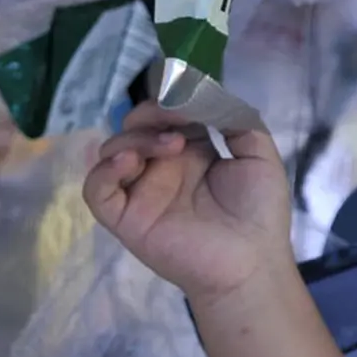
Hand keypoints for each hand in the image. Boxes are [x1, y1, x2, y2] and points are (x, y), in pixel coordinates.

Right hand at [84, 102, 293, 305]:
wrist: (252, 262)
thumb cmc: (259, 212)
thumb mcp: (258, 154)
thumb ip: (236, 119)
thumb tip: (202, 94)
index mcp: (192, 152)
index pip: (166, 115)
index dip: (171, 101)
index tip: (184, 94)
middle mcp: (162, 168)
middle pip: (135, 127)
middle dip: (150, 113)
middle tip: (173, 118)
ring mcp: (141, 192)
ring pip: (112, 150)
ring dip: (135, 138)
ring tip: (170, 147)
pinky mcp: (125, 218)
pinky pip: (96, 190)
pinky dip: (104, 170)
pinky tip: (130, 162)